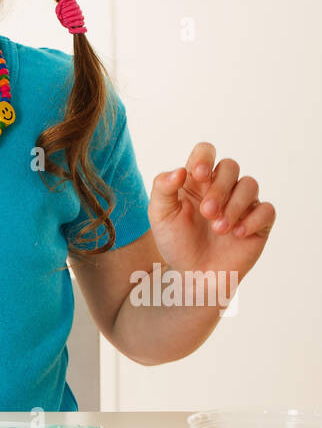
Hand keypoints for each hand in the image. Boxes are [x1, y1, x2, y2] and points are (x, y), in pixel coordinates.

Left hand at [148, 141, 275, 284]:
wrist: (193, 275)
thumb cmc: (176, 242)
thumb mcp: (160, 215)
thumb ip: (163, 188)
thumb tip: (179, 170)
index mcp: (197, 180)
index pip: (206, 151)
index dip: (205, 157)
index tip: (198, 175)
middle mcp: (222, 187)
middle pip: (230, 166)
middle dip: (219, 188)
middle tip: (207, 212)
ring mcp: (242, 204)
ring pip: (250, 184)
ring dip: (234, 205)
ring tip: (219, 228)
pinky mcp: (258, 223)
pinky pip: (267, 210)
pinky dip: (253, 220)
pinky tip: (237, 234)